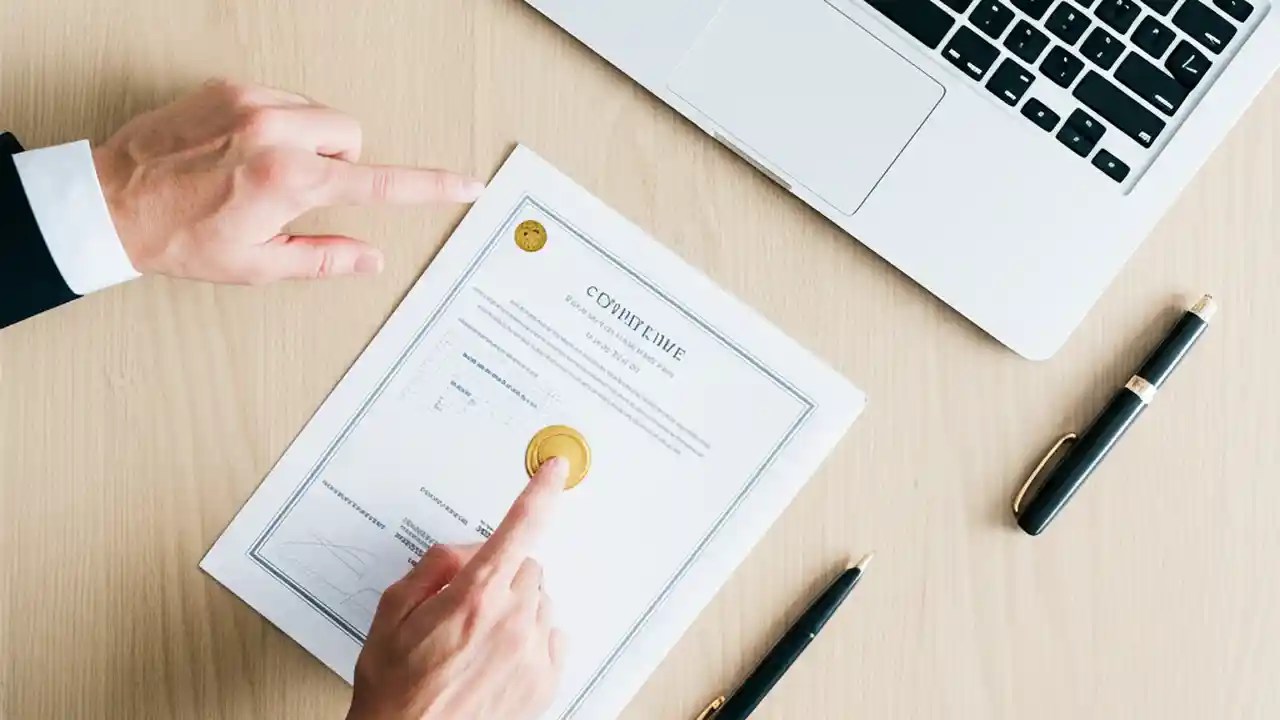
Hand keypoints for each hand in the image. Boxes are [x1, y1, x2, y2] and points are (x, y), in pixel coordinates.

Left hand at [91, 80, 483, 283]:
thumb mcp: (256, 265)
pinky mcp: (227, 88)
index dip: (430, 187)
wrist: (110, 201)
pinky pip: (282, 100)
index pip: (379, 185)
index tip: (465, 185)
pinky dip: (277, 124)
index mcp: (287, 182)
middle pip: (350, 136)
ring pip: (319, 115)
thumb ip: (325, 258)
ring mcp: (249, 104)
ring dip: (309, 142)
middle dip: (338, 163)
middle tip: (298, 193)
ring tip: (262, 171)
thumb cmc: (177, 237)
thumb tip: (370, 258)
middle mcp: (273, 133)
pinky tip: (242, 149)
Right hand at [347, 458, 569, 719]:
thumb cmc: (396, 693)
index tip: (555, 470)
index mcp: (474, 598)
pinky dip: (530, 639)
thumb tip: (465, 550)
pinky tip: (497, 659)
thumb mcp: (392, 616)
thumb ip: (433, 568)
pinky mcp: (547, 680)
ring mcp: (533, 653)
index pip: (518, 528)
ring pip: (538, 601)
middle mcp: (512, 621)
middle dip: (498, 576)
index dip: (539, 493)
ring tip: (474, 644)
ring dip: (513, 610)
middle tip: (462, 608)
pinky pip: (551, 635)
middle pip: (524, 567)